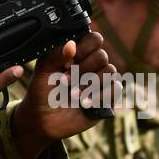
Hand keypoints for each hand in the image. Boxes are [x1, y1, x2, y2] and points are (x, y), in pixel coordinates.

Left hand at [11, 31, 114, 158]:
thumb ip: (56, 55)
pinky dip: (101, 96)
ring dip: (90, 84)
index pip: (94, 39)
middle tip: (64, 82)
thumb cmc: (42, 91)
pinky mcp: (107, 98)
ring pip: (110, 71)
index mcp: (79, 53)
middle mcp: (92, 65)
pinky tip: (85, 103)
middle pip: (102, 56)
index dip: (84, 48)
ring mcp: (101, 81)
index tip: (68, 62)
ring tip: (73, 96)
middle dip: (83, 70)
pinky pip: (116, 89)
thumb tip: (72, 44)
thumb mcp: (43, 71)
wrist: (43, 119)